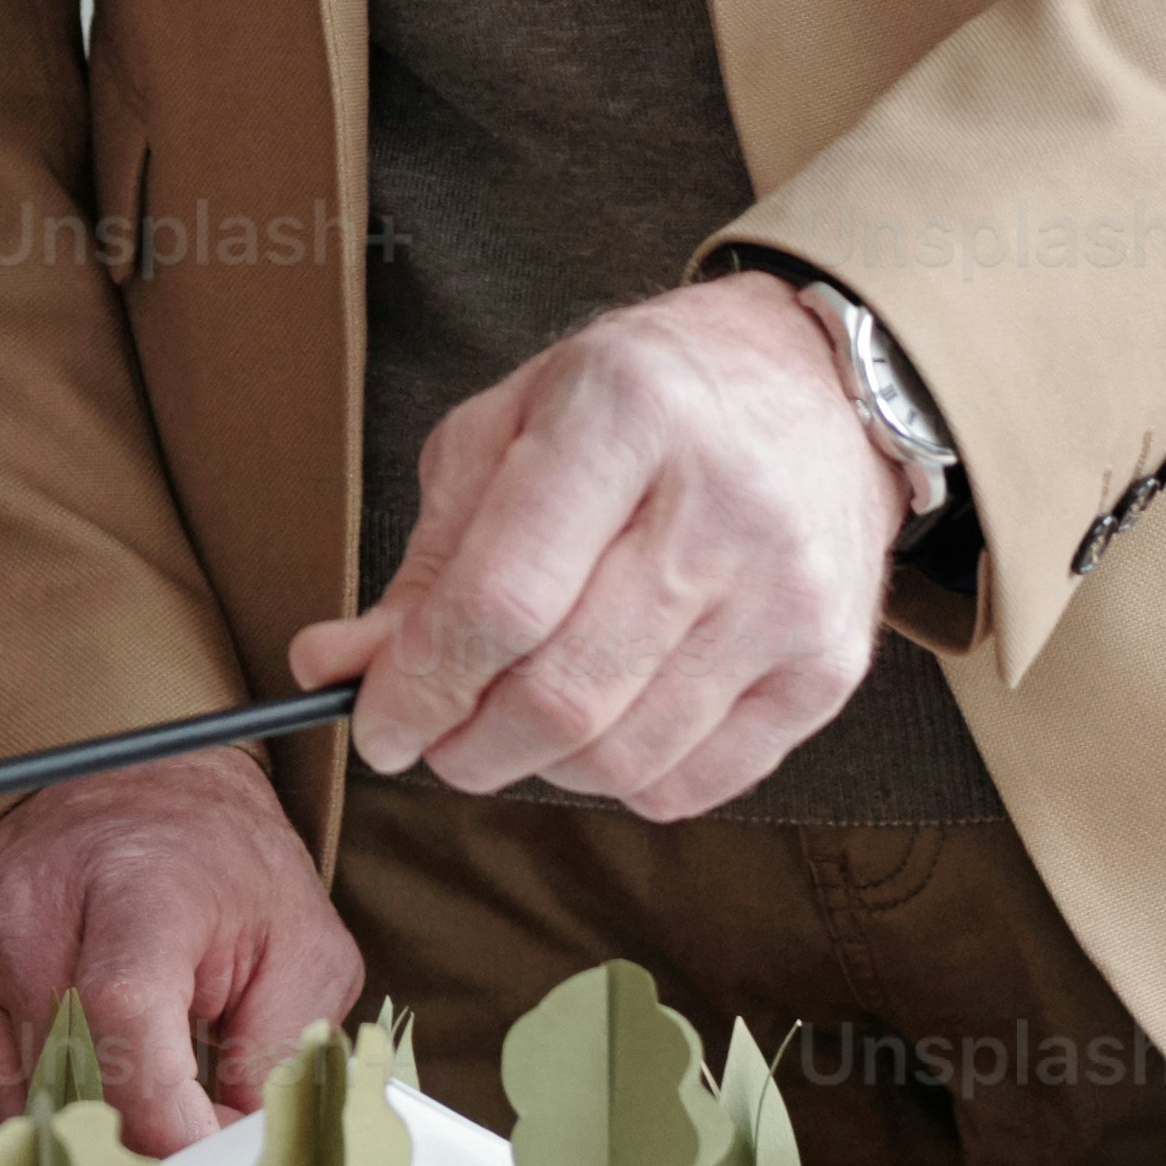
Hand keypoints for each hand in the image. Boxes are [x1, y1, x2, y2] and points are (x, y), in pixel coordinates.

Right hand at [0, 749, 361, 1148]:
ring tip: (129, 1157)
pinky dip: (8, 1149)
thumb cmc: (218, 875)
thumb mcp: (304, 952)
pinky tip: (62, 1140)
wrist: (134, 797)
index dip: (166, 1125)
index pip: (121, 1020)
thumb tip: (234, 1164)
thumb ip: (277, 1062)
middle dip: (131, 1163)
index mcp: (135, 894)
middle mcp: (28, 921)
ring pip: (1, 1121)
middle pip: (61, 1090)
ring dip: (68, 1164)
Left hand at [289, 276, 910, 825]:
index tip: (374, 725)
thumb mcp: (512, 427)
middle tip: (434, 738)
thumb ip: (429, 554)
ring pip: (625, 756)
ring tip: (513, 723)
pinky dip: (622, 781)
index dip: (420, 685)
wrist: (816, 384)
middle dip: (466, 744)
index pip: (502, 600)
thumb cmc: (640, 400)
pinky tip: (603, 725)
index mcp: (625, 413)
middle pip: (562, 695)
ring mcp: (790, 594)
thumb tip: (333, 667)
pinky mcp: (832, 665)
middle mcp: (722, 506)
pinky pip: (696, 782)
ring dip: (538, 768)